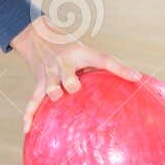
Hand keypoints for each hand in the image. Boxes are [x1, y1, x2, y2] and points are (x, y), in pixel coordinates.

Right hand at [11, 16, 144, 133]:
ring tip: (57, 98)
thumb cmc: (69, 48)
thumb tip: (134, 81)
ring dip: (53, 94)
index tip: (135, 77)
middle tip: (76, 88)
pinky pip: (33, 101)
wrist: (36, 35)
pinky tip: (28, 130)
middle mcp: (64, 63)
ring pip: (50, 88)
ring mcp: (49, 73)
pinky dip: (29, 114)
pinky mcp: (38, 81)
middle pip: (69, 78)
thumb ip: (102, 66)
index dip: (120, 68)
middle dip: (72, 85)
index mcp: (81, 54)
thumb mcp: (85, 51)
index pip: (104, 59)